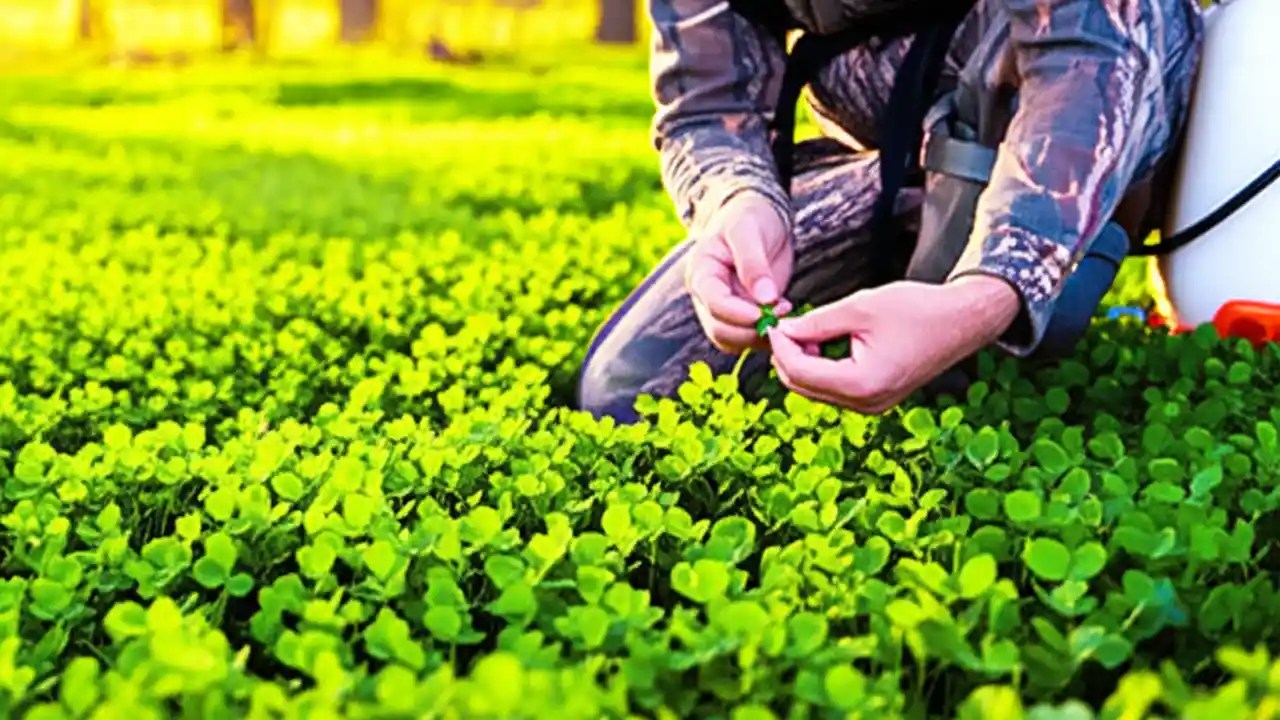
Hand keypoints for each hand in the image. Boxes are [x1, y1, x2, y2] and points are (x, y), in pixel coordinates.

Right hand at [685, 191, 792, 353]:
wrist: (760, 218)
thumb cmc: (749, 217)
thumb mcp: (748, 230)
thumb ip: (754, 264)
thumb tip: (765, 298)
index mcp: (702, 273)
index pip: (713, 303)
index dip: (737, 313)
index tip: (764, 312)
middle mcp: (708, 297)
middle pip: (720, 330)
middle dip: (751, 329)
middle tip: (782, 315)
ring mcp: (726, 309)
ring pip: (735, 340)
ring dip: (762, 337)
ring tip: (787, 315)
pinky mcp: (745, 316)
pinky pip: (752, 338)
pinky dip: (771, 337)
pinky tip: (790, 321)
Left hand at [766, 276, 1021, 413]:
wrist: (962, 321)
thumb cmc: (916, 309)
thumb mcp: (859, 308)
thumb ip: (817, 322)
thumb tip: (783, 330)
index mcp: (861, 383)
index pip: (800, 371)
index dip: (780, 345)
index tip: (773, 321)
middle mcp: (865, 403)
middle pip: (802, 386)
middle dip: (787, 356)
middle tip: (785, 325)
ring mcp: (872, 406)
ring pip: (816, 390)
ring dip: (803, 362)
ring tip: (806, 329)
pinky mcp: (876, 399)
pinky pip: (835, 390)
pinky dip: (821, 368)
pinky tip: (824, 341)